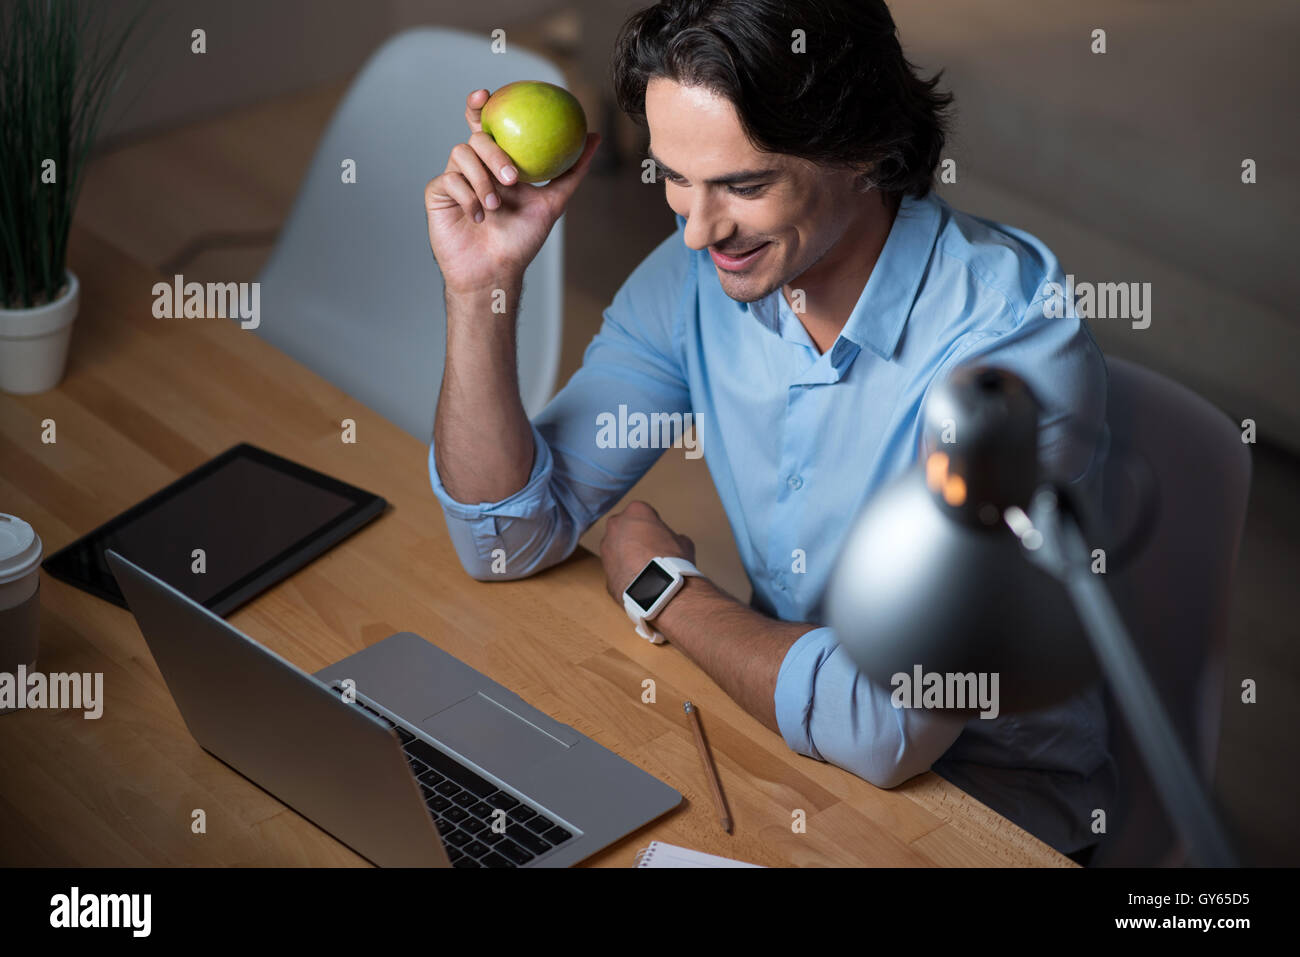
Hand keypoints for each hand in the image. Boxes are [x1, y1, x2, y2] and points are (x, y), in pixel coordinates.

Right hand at [424, 88, 600, 296]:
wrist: (496, 270)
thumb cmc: (522, 240)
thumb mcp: (553, 202)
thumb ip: (572, 170)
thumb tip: (595, 137)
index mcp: (495, 162)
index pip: (486, 125)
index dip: (481, 105)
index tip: (487, 95)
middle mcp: (474, 166)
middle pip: (476, 137)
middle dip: (493, 152)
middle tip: (511, 177)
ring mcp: (454, 178)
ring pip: (460, 154)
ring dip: (482, 181)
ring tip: (495, 207)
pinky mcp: (438, 194)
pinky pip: (448, 180)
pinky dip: (467, 197)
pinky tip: (478, 217)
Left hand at [599, 501, 695, 601]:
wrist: (657, 589)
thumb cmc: (671, 561)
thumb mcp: (683, 542)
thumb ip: (673, 537)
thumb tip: (675, 543)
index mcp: (636, 511)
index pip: (644, 513)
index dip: (654, 526)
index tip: (660, 537)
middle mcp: (616, 525)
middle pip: (626, 528)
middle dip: (635, 537)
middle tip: (652, 551)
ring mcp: (606, 548)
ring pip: (617, 548)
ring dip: (627, 555)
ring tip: (645, 569)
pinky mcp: (604, 570)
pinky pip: (616, 569)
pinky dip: (624, 573)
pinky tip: (639, 581)